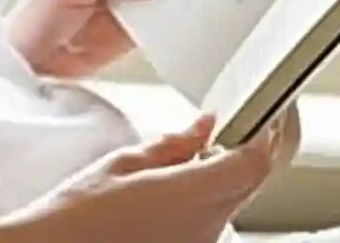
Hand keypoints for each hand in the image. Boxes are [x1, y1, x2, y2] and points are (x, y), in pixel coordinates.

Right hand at [0, 115, 278, 242]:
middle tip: (219, 129)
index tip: (256, 113)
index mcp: (191, 194)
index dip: (263, 132)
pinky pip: (210, 221)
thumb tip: (203, 128)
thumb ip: (173, 144)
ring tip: (178, 165)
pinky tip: (166, 193)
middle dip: (241, 151)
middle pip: (249, 181)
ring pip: (230, 201)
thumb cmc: (76, 216)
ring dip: (218, 177)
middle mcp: (206, 226)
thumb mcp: (123, 163)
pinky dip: (200, 200)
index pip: (256, 160)